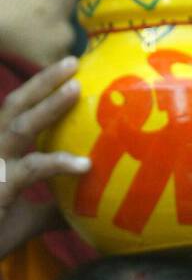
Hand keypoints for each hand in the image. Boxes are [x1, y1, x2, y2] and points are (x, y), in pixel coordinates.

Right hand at [0, 58, 90, 258]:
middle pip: (13, 106)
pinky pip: (30, 169)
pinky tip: (85, 165)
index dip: (38, 89)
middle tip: (72, 61)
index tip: (67, 70)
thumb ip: (52, 206)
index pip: (16, 112)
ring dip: (48, 106)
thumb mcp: (27, 217)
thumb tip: (89, 204)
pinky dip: (57, 163)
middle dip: (42, 81)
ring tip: (76, 89)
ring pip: (19, 127)